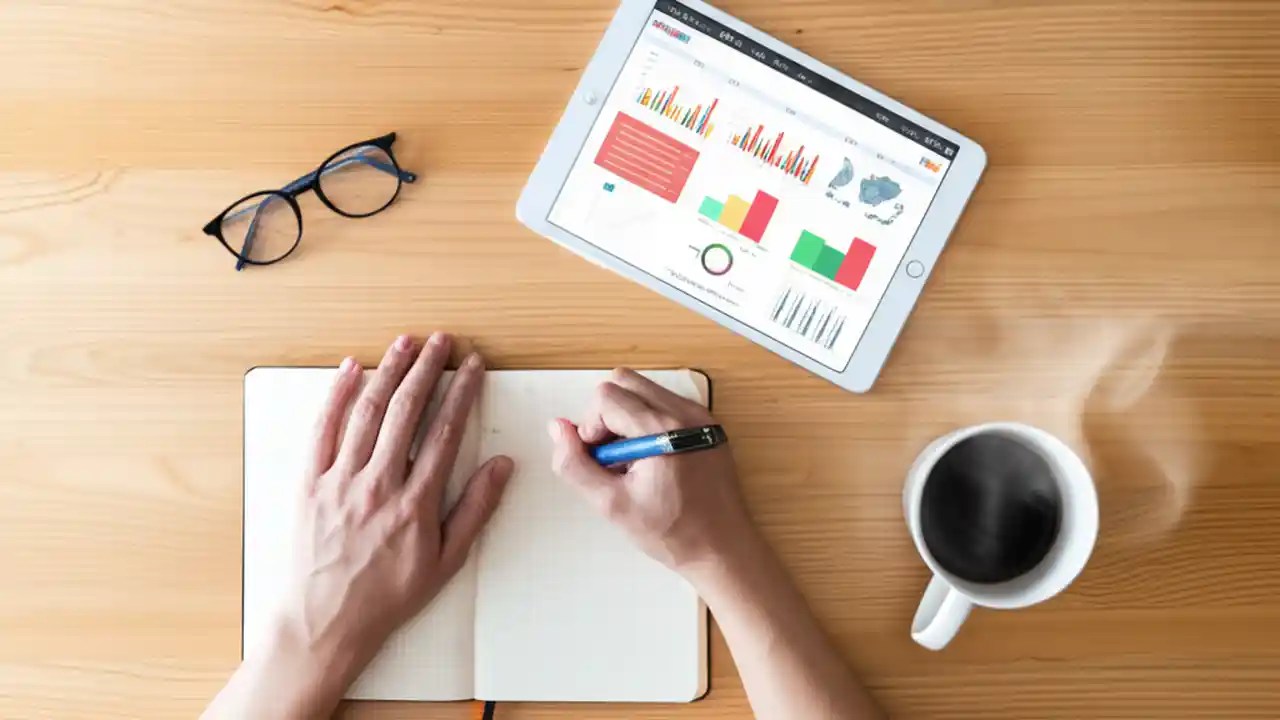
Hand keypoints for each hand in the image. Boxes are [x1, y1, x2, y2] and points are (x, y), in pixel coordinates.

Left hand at [206, 333, 512, 719]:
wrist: (325, 621)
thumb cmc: (387, 595)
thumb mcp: (446, 561)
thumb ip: (475, 509)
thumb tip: (501, 466)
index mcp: (415, 503)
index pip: (445, 432)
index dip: (461, 393)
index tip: (472, 367)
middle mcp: (378, 485)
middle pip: (406, 411)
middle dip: (427, 369)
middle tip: (442, 342)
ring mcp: (340, 481)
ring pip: (367, 412)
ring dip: (388, 371)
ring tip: (406, 344)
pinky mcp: (309, 484)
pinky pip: (322, 429)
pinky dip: (336, 395)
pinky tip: (350, 370)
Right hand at [547, 368, 757, 580]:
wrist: (724, 550)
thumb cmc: (673, 533)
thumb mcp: (611, 505)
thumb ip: (575, 464)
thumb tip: (557, 427)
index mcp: (664, 428)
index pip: (606, 396)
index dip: (591, 427)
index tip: (600, 461)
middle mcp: (686, 412)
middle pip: (624, 382)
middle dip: (606, 415)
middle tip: (612, 457)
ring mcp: (701, 416)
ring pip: (644, 391)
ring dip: (626, 419)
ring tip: (633, 462)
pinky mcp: (708, 425)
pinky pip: (665, 404)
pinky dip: (648, 424)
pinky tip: (652, 462)